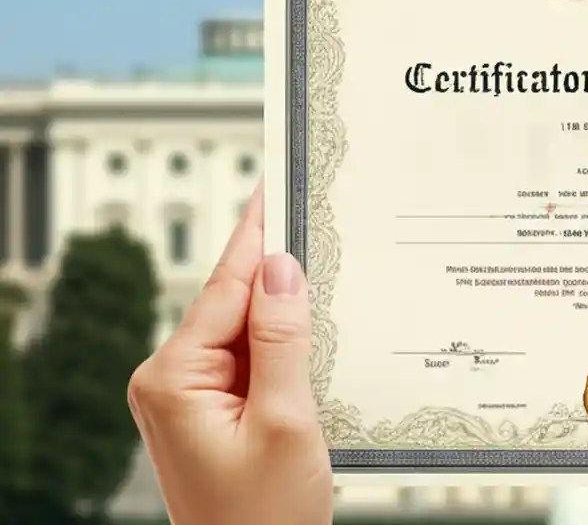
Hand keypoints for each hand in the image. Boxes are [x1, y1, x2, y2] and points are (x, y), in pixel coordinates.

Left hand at [127, 182, 332, 524]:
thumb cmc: (264, 520)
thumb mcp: (286, 422)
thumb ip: (282, 339)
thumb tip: (281, 267)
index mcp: (174, 378)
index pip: (225, 286)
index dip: (257, 234)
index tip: (274, 186)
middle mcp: (170, 381)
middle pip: (234, 301)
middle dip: (278, 265)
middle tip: (316, 214)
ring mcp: (189, 398)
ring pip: (246, 329)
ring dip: (286, 306)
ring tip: (327, 263)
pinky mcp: (212, 411)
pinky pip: (250, 358)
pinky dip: (283, 341)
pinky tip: (313, 326)